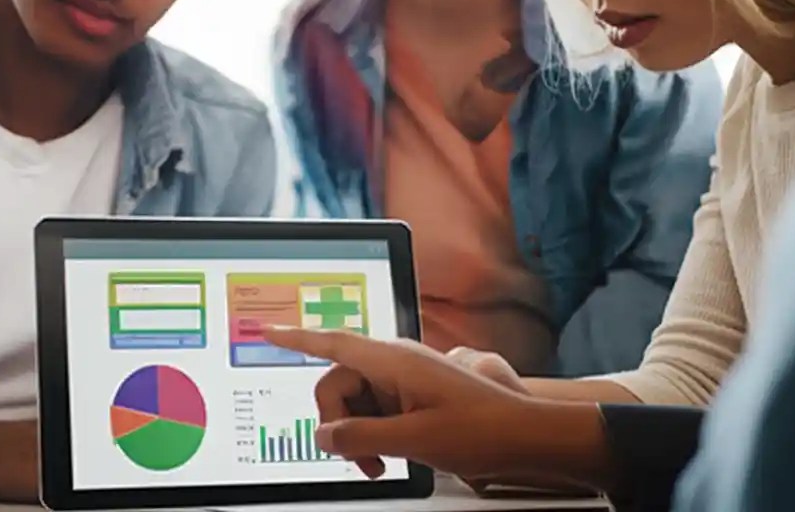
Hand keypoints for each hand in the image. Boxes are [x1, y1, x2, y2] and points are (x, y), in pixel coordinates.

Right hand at [262, 328, 613, 491]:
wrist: (526, 436)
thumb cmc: (483, 430)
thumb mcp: (414, 441)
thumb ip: (362, 437)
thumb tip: (325, 436)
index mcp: (393, 360)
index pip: (332, 343)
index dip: (296, 339)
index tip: (267, 330)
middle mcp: (395, 362)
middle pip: (338, 384)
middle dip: (337, 424)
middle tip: (361, 462)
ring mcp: (404, 378)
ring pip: (356, 402)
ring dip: (357, 435)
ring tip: (381, 464)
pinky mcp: (413, 394)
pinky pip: (376, 409)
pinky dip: (374, 434)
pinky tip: (390, 456)